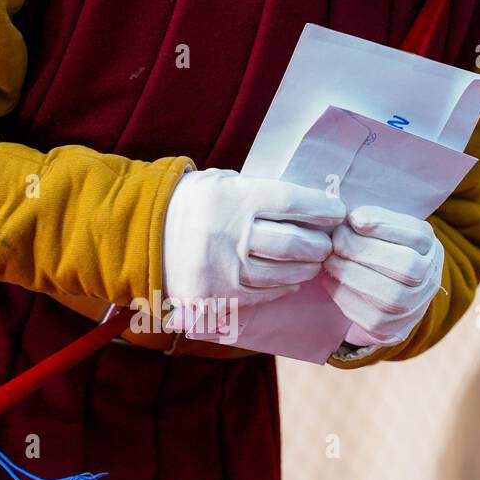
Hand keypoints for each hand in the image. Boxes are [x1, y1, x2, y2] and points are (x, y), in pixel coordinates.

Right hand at [163, 168, 344, 311]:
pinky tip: (290, 279)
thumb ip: (259, 191)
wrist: (142, 237)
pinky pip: (265, 293)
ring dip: (307, 267)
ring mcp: (225, 268)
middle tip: (328, 241)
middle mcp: (230, 233)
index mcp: (233, 197)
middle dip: (320, 243)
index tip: (338, 212)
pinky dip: (284, 286)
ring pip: (285, 272)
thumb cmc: (191, 205)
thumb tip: (308, 202)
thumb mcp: (221, 183)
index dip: (322, 208)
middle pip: (295, 242)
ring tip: (313, 260)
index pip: (292, 202)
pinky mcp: (219, 295)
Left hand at [324, 206, 444, 346]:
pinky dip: (345, 296)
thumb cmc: (380, 250)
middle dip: (364, 251)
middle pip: (406, 266)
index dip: (384, 226)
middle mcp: (430, 277)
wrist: (384, 294)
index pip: (416, 235)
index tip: (353, 219)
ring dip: (352, 275)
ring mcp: (414, 306)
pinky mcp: (392, 329)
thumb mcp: (383, 229)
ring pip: (389, 295)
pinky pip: (370, 317)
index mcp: (429, 246)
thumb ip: (373, 221)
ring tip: (330, 261)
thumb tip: (352, 220)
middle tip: (336, 242)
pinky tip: (330, 281)